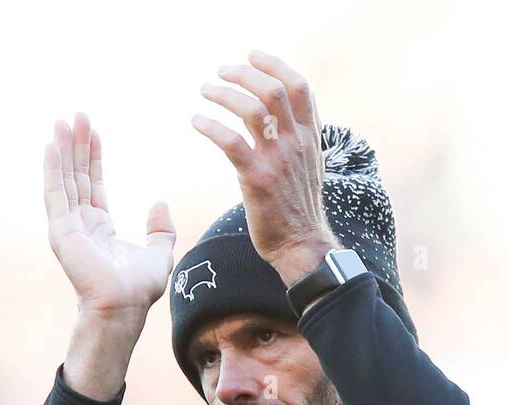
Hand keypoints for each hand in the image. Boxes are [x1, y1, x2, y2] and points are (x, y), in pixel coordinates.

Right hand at [44, 113, 175, 319]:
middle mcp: (81, 226)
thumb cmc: (139, 289)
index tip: (94, 133)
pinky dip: (51, 169)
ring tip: (63, 121)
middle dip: (77, 146)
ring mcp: (69, 228)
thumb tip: (159, 202)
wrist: (123, 307)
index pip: (93, 185)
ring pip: (64, 180)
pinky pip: (54, 193)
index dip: (93, 158)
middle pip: (77, 177)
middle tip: (78, 115)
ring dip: (63, 150)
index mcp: (100, 229)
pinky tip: (51, 146)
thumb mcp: (160, 254)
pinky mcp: (61, 231)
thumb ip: (160, 229)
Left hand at [191, 50, 336, 282]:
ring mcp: (278, 161)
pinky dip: (211, 126)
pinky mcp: (257, 180)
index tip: (252, 55)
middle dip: (244, 73)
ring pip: (251, 109)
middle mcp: (296, 144)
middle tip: (221, 70)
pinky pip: (230, 142)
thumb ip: (298, 138)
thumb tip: (281, 116)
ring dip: (223, 93)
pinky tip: (196, 121)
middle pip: (272, 90)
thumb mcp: (309, 166)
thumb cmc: (300, 209)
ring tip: (205, 89)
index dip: (274, 64)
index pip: (299, 87)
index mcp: (311, 138)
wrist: (301, 246)